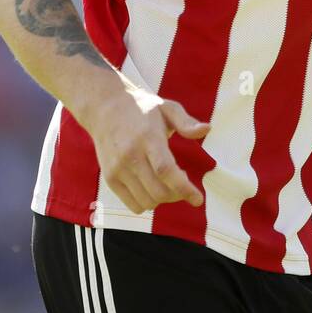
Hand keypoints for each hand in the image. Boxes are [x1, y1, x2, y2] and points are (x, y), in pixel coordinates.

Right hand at [84, 81, 209, 214]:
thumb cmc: (141, 108)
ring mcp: (118, 168)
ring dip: (163, 200)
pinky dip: (147, 203)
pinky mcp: (109, 178)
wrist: (104, 108)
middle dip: (177, 195)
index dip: (183, 188)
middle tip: (183, 184)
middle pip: (158, 191)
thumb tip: (207, 129)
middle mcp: (131, 155)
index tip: (198, 199)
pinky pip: (133, 205)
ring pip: (147, 201)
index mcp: (148, 137)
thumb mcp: (167, 108)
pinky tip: (152, 189)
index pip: (166, 170)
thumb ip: (186, 122)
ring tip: (168, 185)